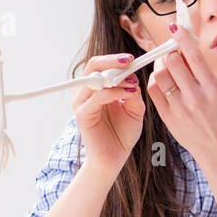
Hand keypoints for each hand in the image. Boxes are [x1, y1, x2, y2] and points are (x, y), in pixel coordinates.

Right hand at [71, 54, 144, 170]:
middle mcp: (87, 92)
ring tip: (133, 82)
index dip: (116, 59)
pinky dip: (114, 92)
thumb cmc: (122, 134)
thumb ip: (133, 92)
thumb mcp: (134, 109)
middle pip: (94, 66)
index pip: (102, 65)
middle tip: (130, 60)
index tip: (135, 58)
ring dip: (116, 77)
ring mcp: (82, 103)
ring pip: (95, 79)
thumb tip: (133, 77)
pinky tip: (129, 92)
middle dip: (112, 61)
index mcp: (97, 88)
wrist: (114, 158)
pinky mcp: (83, 115)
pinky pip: (97, 97)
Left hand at [145, 24, 216, 166]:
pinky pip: (154, 91)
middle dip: (169, 52)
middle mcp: (196, 97)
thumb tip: (183, 48)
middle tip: (170, 51)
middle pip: (172, 63)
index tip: (175, 28)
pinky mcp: (168, 117)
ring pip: (160, 75)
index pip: (194, 56)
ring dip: (160, 65)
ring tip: (165, 65)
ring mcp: (180, 109)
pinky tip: (161, 80)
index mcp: (212, 88)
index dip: (182, 38)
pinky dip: (155, 81)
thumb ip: (201, 72)